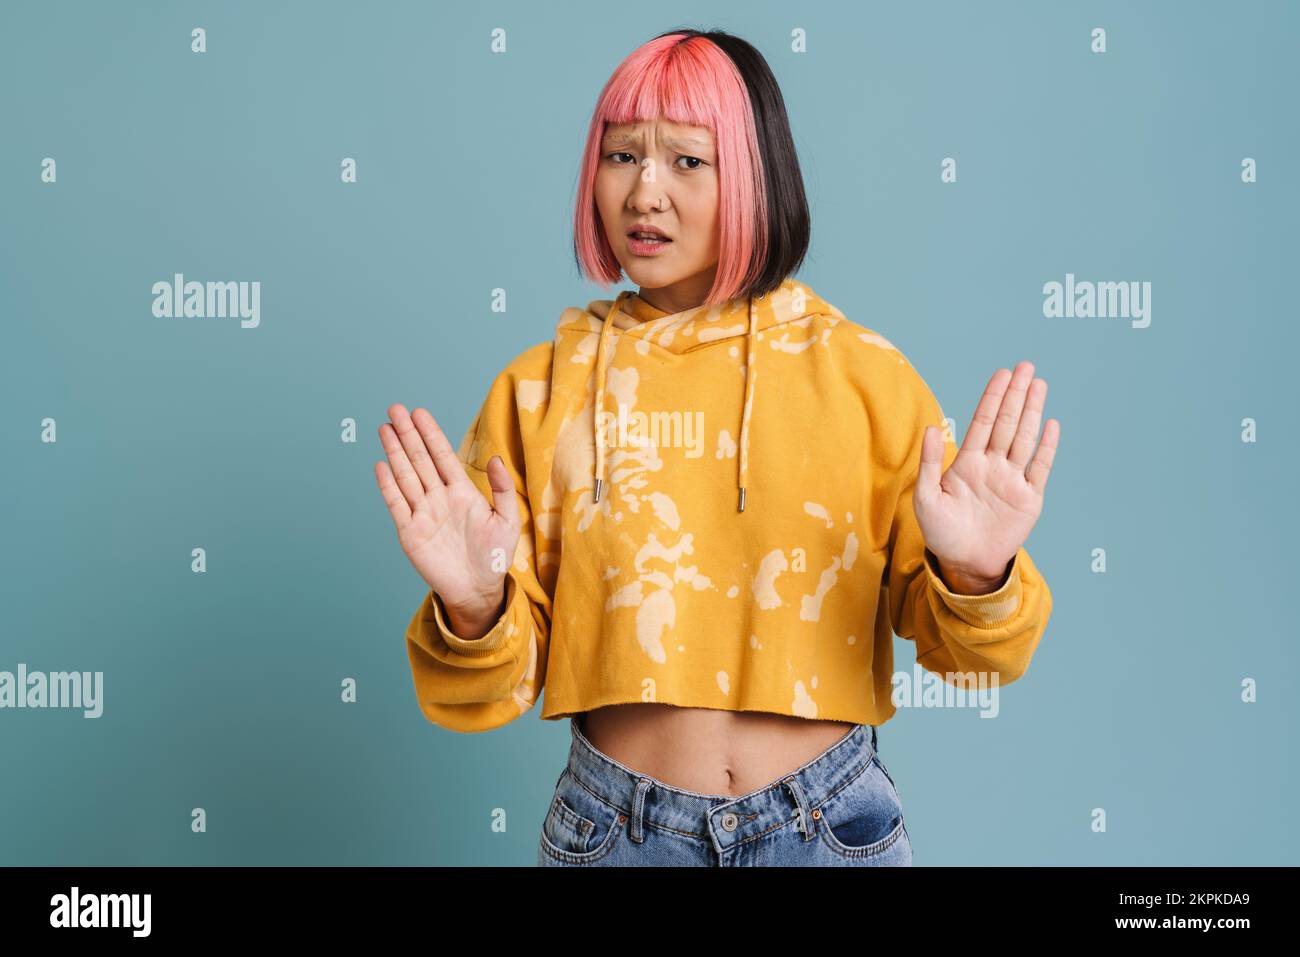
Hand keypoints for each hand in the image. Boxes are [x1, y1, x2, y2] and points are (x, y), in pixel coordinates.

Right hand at [374, 404, 519, 631]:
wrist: (478, 590)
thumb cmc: (495, 556)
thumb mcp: (507, 520)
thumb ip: (502, 488)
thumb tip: (496, 458)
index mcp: (462, 492)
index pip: (442, 456)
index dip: (431, 434)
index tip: (420, 413)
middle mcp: (439, 499)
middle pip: (420, 460)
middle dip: (407, 434)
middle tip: (395, 409)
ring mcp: (423, 514)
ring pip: (406, 476)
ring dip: (395, 452)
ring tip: (385, 428)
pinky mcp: (410, 533)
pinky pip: (397, 505)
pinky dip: (388, 486)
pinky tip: (381, 465)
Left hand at [914, 361, 1058, 588]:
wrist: (964, 563)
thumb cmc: (941, 532)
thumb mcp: (926, 498)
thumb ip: (928, 463)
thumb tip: (931, 428)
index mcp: (967, 463)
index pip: (983, 422)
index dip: (992, 397)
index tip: (1001, 374)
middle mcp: (992, 466)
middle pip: (1006, 423)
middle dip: (1016, 395)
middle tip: (1026, 366)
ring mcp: (1012, 480)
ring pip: (1024, 438)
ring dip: (1032, 412)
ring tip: (1038, 385)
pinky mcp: (1029, 498)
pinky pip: (1040, 467)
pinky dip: (1046, 447)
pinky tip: (1050, 425)